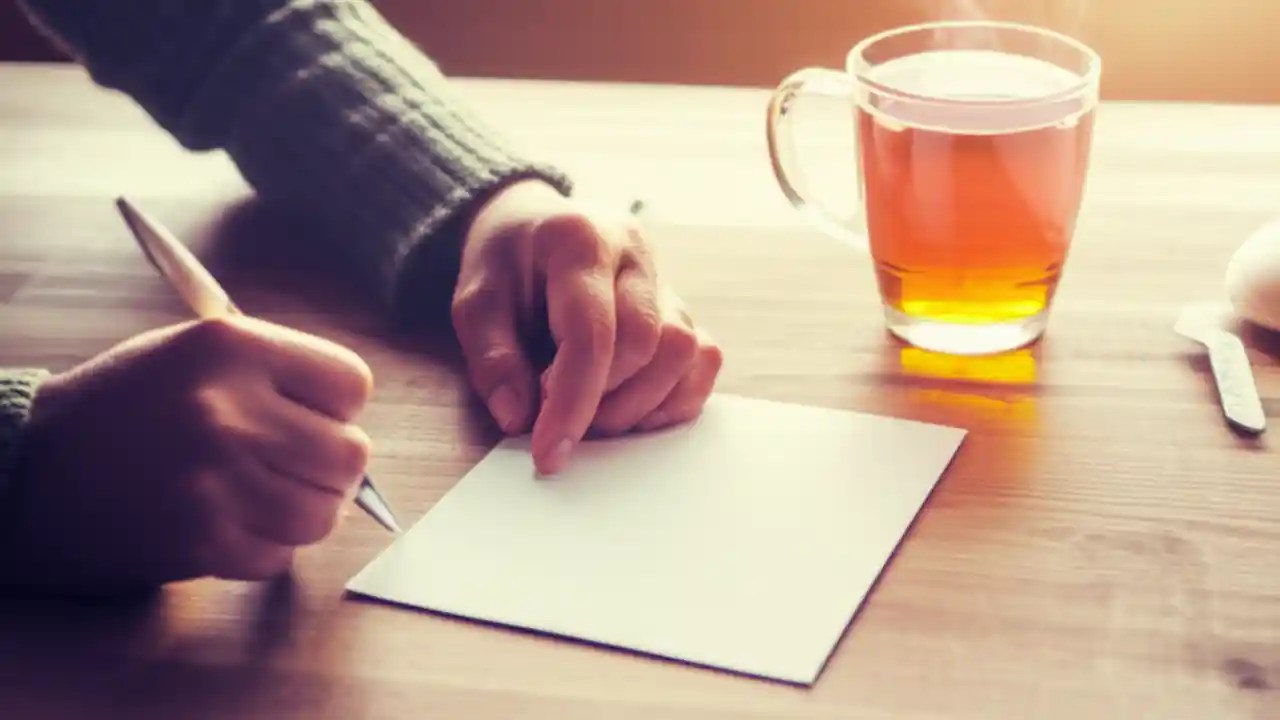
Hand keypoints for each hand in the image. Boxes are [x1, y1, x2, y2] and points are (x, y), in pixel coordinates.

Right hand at [0, 316, 372, 592]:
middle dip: (330, 466)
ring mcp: (216, 481)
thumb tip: (351, 421)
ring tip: (259, 495)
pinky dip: (263, 547)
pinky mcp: (203, 541)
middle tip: (292, 464)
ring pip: (324, 513)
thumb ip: (277, 375)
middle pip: (350, 454)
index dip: (339, 405)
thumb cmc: (125, 406)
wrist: (30, 467)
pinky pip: (280, 555)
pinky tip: (225, 522)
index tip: (312, 415)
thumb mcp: (195, 353)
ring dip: (302, 511)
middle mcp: (229, 411)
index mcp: (233, 348)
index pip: (352, 382)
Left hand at [453, 180, 722, 473]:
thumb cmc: (505, 263)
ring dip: (641, 404)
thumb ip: (492, 358)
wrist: (532, 226)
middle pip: (648, 344)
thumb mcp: (474, 301)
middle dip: (605, 404)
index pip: (592, 333)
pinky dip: (673, 397)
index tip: (550, 454)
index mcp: (579, 240)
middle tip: (561, 422)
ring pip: (686, 352)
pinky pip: (703, 359)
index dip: (572, 403)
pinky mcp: (681, 307)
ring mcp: (666, 279)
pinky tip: (631, 408)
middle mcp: (635, 254)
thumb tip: (519, 419)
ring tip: (593, 415)